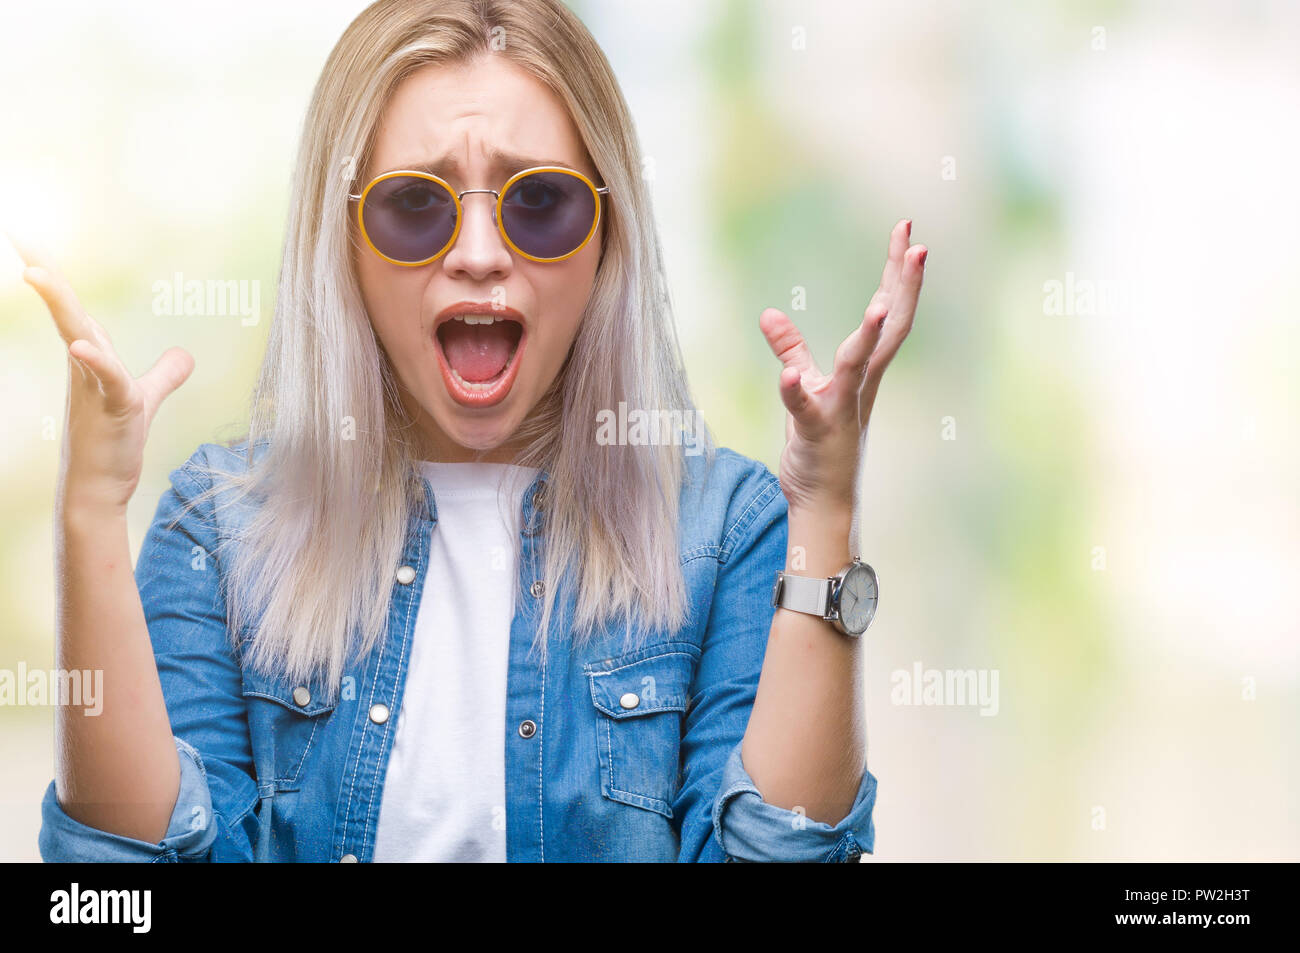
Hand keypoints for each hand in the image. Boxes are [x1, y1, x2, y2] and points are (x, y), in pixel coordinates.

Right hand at [10, 234, 194, 511]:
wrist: (98, 489)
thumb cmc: (113, 443)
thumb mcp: (144, 398)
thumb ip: (163, 374)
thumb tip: (185, 354)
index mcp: (91, 358)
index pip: (73, 308)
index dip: (55, 276)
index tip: (29, 240)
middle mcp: (86, 367)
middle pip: (67, 312)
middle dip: (46, 274)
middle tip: (19, 234)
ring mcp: (95, 387)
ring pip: (78, 336)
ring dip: (60, 305)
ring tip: (37, 272)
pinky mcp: (114, 409)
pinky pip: (106, 379)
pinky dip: (95, 361)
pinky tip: (82, 347)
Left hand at [760, 218, 926, 516]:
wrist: (821, 499)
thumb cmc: (819, 440)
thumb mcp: (804, 387)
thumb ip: (790, 349)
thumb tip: (770, 313)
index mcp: (864, 368)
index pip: (889, 311)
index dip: (899, 272)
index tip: (908, 232)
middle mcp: (861, 383)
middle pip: (891, 327)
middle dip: (904, 286)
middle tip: (918, 245)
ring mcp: (842, 406)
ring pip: (859, 365)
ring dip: (868, 335)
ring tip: (879, 304)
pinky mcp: (816, 430)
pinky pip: (805, 407)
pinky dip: (794, 390)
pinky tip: (786, 377)